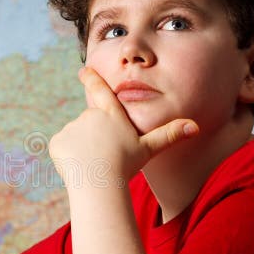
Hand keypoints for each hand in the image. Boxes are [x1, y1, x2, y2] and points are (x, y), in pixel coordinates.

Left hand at [49, 67, 198, 185]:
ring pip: (76, 137)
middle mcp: (90, 116)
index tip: (83, 69)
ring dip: (82, 148)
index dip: (91, 78)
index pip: (100, 90)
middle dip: (94, 138)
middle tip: (103, 156)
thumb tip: (195, 127)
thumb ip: (169, 135)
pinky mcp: (58, 141)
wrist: (99, 184)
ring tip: (93, 164)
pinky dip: (68, 157)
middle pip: (90, 125)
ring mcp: (72, 127)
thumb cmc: (126, 166)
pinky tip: (78, 167)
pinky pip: (62, 148)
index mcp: (111, 114)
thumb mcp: (149, 149)